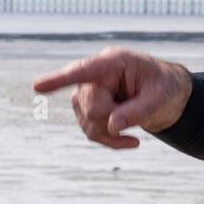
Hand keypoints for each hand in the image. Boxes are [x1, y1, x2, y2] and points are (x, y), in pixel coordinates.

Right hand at [32, 45, 192, 148]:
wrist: (165, 93)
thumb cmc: (164, 88)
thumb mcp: (161, 98)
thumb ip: (138, 110)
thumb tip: (112, 126)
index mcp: (114, 62)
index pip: (84, 70)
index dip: (61, 79)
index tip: (37, 86)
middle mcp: (95, 74)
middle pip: (90, 106)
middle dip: (114, 119)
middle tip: (140, 115)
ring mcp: (87, 91)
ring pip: (88, 122)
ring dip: (112, 133)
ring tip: (137, 128)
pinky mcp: (86, 107)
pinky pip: (90, 131)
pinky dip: (110, 140)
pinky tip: (132, 142)